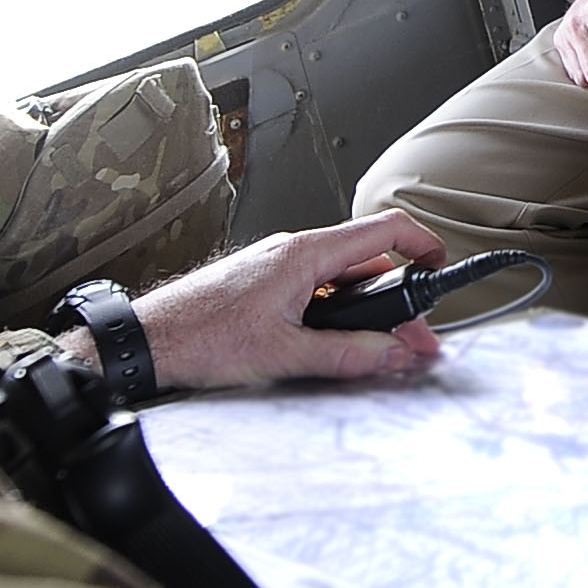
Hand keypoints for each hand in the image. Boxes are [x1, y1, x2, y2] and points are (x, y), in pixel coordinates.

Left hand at [61, 211, 454, 391]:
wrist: (145, 341)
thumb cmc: (199, 336)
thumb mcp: (284, 353)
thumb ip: (346, 355)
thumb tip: (392, 354)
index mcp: (304, 254)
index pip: (383, 231)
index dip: (423, 245)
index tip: (443, 269)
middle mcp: (292, 252)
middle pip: (366, 264)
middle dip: (396, 303)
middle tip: (411, 342)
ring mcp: (277, 267)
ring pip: (340, 282)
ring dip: (364, 313)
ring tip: (373, 352)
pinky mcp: (263, 286)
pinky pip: (314, 292)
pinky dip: (335, 315)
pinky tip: (332, 347)